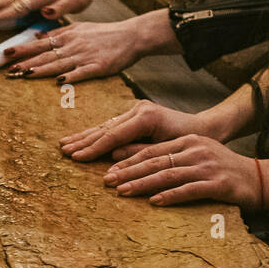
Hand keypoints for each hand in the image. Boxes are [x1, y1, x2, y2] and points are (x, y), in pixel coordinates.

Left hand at [3, 12, 179, 83]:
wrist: (132, 35)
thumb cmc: (104, 34)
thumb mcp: (78, 28)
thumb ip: (58, 32)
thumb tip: (37, 36)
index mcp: (67, 35)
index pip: (39, 43)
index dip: (22, 49)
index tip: (5, 54)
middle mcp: (72, 45)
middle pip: (45, 54)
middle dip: (25, 62)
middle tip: (7, 69)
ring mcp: (84, 56)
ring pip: (58, 63)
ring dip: (40, 70)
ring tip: (24, 75)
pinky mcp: (97, 67)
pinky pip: (81, 73)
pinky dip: (70, 77)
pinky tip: (58, 82)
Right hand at [60, 100, 215, 162]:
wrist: (205, 129)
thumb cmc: (190, 143)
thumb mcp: (166, 150)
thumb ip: (139, 152)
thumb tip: (112, 156)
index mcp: (146, 117)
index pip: (113, 135)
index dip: (93, 148)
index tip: (76, 157)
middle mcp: (138, 110)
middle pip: (105, 128)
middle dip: (83, 140)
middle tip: (63, 150)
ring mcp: (136, 110)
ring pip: (105, 126)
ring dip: (84, 136)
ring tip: (65, 144)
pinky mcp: (135, 114)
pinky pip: (111, 126)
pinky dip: (95, 134)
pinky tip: (82, 139)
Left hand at [101, 135, 260, 207]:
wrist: (261, 179)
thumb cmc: (221, 170)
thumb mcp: (194, 157)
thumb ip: (167, 157)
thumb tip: (131, 160)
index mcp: (188, 141)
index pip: (152, 150)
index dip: (128, 160)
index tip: (108, 170)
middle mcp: (197, 150)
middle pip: (156, 162)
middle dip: (129, 171)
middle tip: (107, 181)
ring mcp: (208, 166)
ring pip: (169, 175)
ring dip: (143, 184)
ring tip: (123, 192)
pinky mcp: (219, 184)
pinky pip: (190, 190)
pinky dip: (171, 195)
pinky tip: (155, 202)